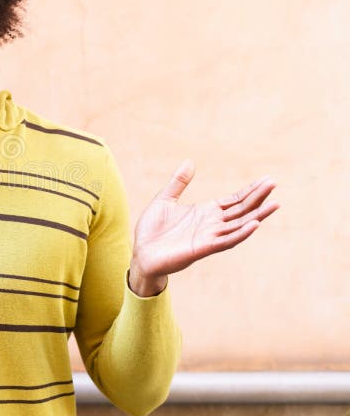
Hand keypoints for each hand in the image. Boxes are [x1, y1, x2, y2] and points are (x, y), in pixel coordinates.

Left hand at [129, 160, 278, 296]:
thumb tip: (189, 162)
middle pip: (241, 210)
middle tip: (274, 183)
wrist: (140, 253)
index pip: (234, 200)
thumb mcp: (164, 199)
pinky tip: (255, 223)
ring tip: (275, 203)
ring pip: (239, 225)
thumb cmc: (151, 230)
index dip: (250, 191)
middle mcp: (212, 224)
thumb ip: (178, 183)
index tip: (267, 180)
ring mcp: (209, 236)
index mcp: (205, 212)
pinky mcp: (202, 248)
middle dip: (258, 197)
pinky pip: (226, 240)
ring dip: (257, 215)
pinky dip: (241, 232)